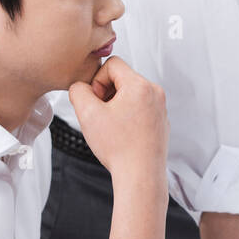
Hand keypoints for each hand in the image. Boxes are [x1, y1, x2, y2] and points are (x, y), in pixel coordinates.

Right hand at [68, 56, 167, 180]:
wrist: (141, 175)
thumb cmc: (119, 147)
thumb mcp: (88, 114)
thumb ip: (78, 91)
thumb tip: (80, 86)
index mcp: (140, 85)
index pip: (112, 63)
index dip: (97, 80)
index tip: (96, 102)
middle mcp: (155, 92)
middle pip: (122, 78)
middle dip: (106, 92)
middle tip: (101, 115)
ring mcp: (160, 107)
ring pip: (130, 93)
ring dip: (115, 104)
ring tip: (111, 126)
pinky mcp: (160, 120)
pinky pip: (139, 108)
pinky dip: (127, 116)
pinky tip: (122, 134)